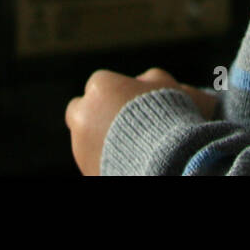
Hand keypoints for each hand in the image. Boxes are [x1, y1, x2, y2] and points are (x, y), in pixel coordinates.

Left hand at [65, 67, 217, 175]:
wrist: (168, 165)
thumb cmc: (169, 121)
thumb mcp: (167, 87)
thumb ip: (149, 79)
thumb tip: (142, 80)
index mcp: (100, 87)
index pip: (99, 84)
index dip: (115, 93)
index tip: (129, 104)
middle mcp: (82, 114)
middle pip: (80, 110)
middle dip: (94, 115)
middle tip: (118, 126)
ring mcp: (80, 145)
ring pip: (83, 139)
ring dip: (98, 140)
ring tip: (128, 149)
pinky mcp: (85, 170)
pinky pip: (91, 161)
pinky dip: (103, 160)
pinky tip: (126, 162)